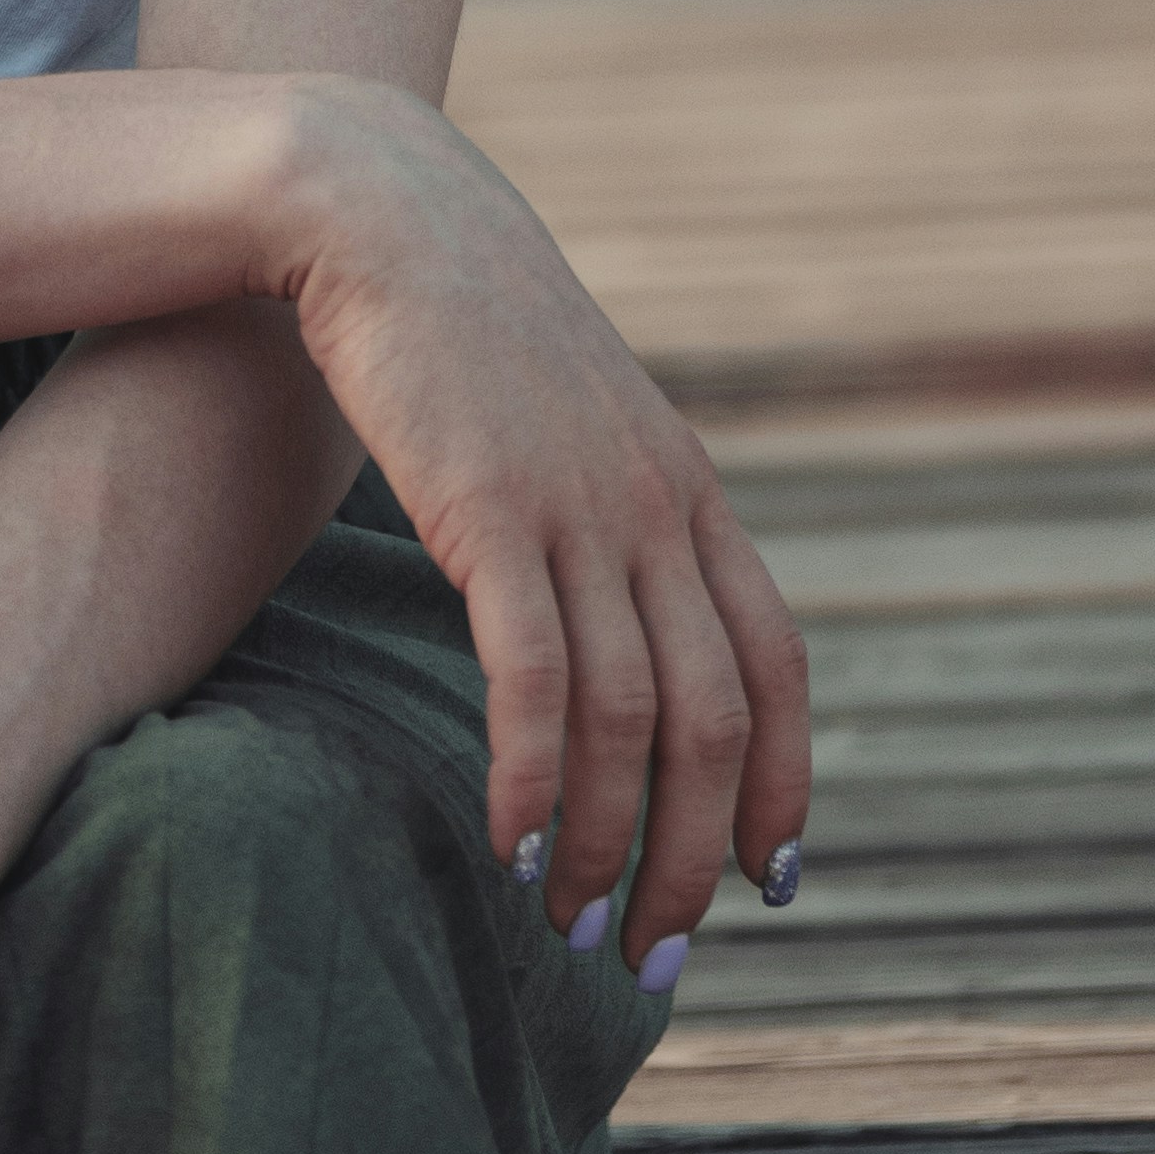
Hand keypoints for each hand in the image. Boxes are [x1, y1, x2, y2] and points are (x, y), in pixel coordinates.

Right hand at [269, 75, 810, 974]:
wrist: (372, 203)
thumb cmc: (450, 316)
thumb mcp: (561, 410)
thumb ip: (600, 499)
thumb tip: (601, 603)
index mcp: (683, 485)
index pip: (776, 662)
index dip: (782, 782)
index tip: (762, 878)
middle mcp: (654, 504)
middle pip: (718, 719)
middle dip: (695, 854)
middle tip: (652, 951)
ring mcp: (577, 506)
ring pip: (632, 718)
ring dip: (609, 841)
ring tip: (573, 923)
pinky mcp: (487, 510)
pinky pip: (531, 680)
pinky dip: (533, 778)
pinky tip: (507, 840)